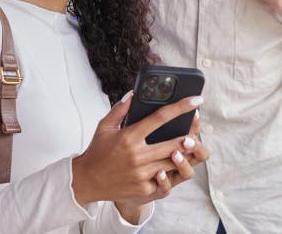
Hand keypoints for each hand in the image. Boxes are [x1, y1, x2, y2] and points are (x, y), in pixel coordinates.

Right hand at [72, 93, 205, 209]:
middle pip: (174, 143)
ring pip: (173, 162)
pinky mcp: (144, 189)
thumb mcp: (105, 127)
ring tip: (185, 148)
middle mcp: (137, 155)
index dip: (181, 107)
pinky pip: (165, 179)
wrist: (85, 182)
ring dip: (182, 155)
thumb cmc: (97, 152)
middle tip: (196, 131)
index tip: (196, 100)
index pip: (161, 117)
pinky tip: (170, 166)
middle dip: (189, 137)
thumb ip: (120, 109)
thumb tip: (134, 93)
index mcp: (130, 137)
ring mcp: (142, 174)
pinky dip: (169, 171)